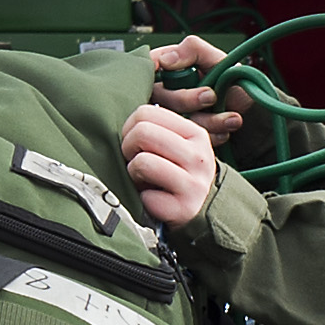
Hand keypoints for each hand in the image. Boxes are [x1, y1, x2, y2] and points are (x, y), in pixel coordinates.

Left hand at [120, 102, 222, 228]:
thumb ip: (156, 127)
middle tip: (133, 160)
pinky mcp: (184, 209)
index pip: (146, 112)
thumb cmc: (176, 172)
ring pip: (142, 162)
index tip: (133, 142)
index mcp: (195, 133)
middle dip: (128, 148)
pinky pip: (145, 196)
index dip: (129, 127)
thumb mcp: (176, 144)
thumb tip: (123, 114)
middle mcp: (199, 156)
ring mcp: (194, 184)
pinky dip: (141, 199)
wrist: (200, 211)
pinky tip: (152, 199)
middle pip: (142, 132)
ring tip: (142, 179)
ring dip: (133, 172)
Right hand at [146, 37, 244, 140]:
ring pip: (173, 120)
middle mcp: (167, 92)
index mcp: (170, 69)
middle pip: (157, 97)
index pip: (147, 67)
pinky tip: (227, 129)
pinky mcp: (184, 137)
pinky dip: (211, 134)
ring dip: (207, 120)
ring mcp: (174, 116)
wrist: (257, 120)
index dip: (152, 73)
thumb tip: (165, 59)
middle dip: (187, 99)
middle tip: (212, 96)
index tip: (172, 78)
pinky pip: (187, 138)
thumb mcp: (221, 61)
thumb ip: (194, 50)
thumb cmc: (237, 87)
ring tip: (232, 117)